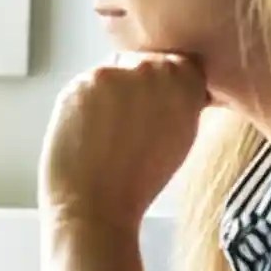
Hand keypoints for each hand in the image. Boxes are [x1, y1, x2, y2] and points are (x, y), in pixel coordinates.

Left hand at [39, 53, 208, 229]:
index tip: (149, 107)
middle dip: (131, 87)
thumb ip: (182, 98)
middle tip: (122, 126)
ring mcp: (117, 73)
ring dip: (106, 94)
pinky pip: (85, 84)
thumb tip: (173, 79)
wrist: (97, 208)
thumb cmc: (136, 183)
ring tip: (103, 134)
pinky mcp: (83, 83)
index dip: (158, 86)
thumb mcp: (181, 134)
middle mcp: (156, 70)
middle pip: (140, 61)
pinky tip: (86, 133)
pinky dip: (82, 104)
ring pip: (110, 71)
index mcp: (188, 81)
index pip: (174, 62)